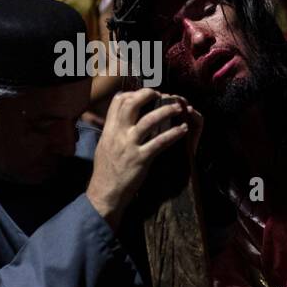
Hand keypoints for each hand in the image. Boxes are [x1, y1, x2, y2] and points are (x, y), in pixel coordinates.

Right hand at [86, 90, 189, 228]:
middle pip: (132, 105)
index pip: (118, 102)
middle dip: (148, 95)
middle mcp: (118, 134)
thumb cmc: (105, 172)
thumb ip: (112, 131)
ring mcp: (129, 146)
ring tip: (178, 107)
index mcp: (109, 130)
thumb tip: (118, 120)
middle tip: (161, 94)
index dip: (132, 93)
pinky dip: (173, 134)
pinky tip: (183, 130)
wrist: (105, 193)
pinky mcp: (141, 159)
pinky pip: (160, 142)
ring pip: (148, 121)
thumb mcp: (104, 146)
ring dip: (166, 111)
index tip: (144, 93)